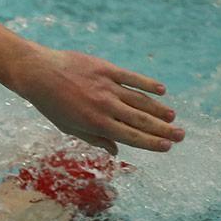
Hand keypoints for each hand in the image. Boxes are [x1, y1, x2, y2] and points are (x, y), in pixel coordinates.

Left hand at [20, 48, 183, 154]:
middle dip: (163, 129)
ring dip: (159, 109)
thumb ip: (95, 139)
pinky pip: (132, 77)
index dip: (151, 142)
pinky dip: (148, 84)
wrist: (38, 73)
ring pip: (140, 100)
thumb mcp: (69, 127)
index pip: (131, 136)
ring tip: (172, 117)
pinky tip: (161, 90)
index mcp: (96, 124)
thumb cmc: (51, 104)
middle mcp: (105, 106)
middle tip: (181, 135)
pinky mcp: (106, 69)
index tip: (167, 146)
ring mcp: (107, 86)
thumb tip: (116, 151)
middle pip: (141, 120)